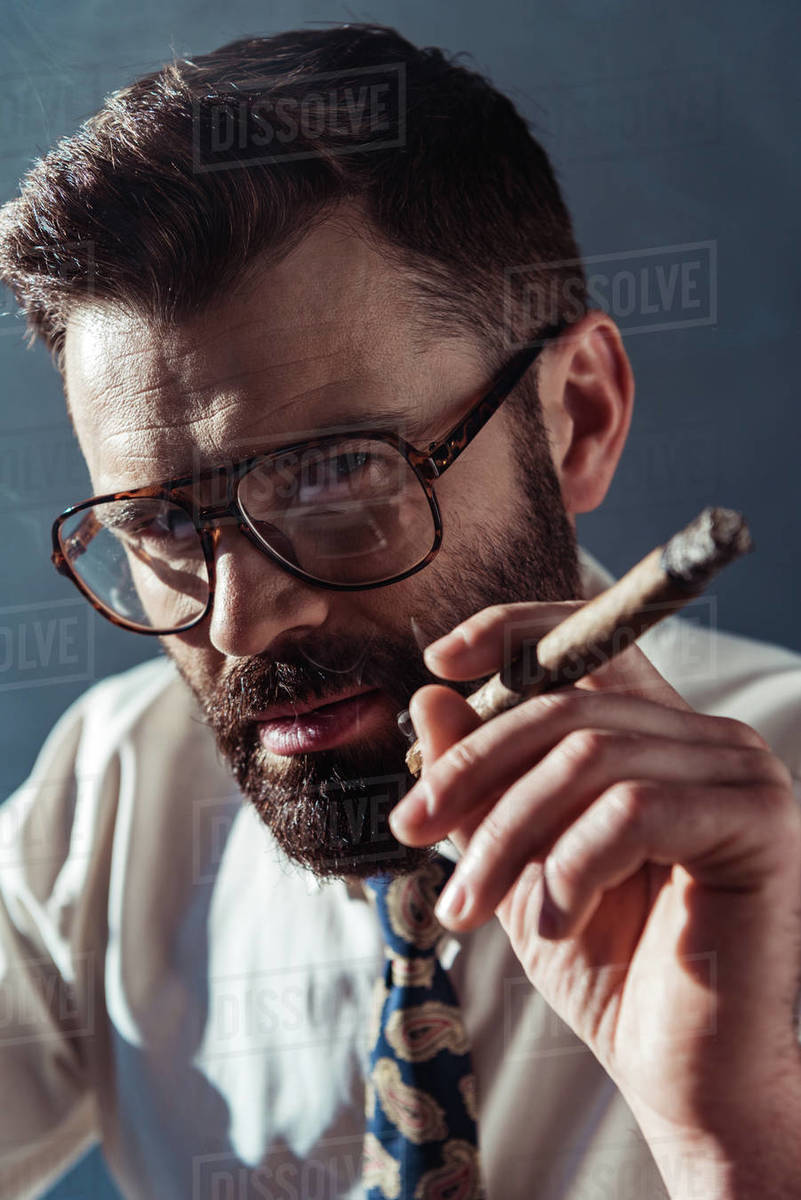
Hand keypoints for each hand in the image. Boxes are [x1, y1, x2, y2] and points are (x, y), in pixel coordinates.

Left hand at [388, 601, 800, 1163]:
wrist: (685, 1079)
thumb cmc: (603, 967)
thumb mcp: (515, 862)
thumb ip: (482, 781)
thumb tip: (429, 697)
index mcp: (657, 736)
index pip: (589, 642)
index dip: (512, 633)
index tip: (438, 662)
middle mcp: (707, 739)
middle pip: (566, 706)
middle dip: (472, 771)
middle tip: (409, 829)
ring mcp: (742, 774)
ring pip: (588, 757)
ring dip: (506, 834)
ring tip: (467, 908)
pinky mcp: (759, 822)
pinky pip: (633, 810)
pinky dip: (570, 866)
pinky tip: (554, 925)